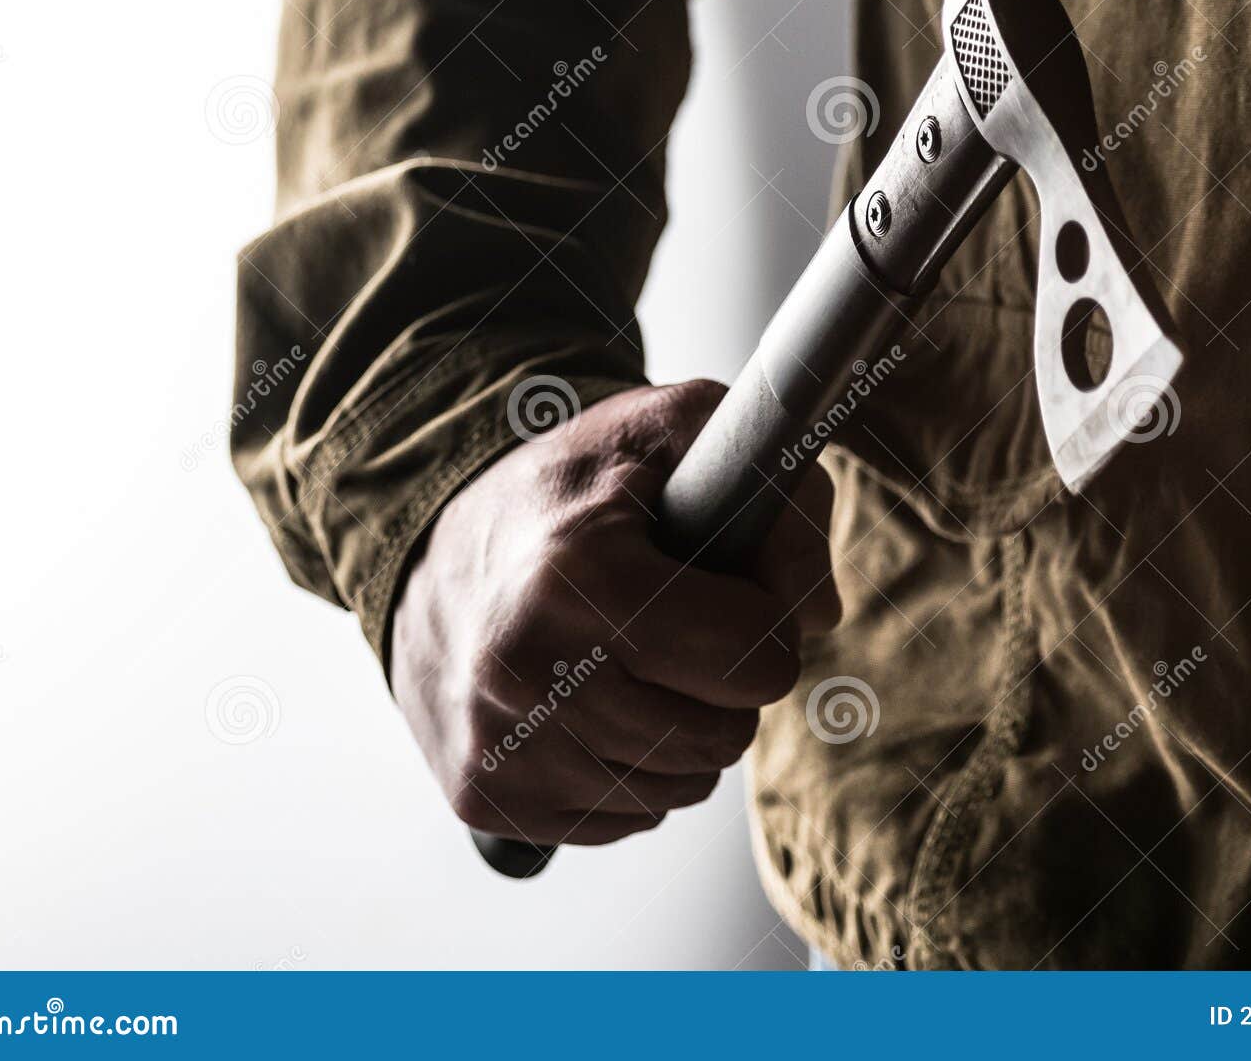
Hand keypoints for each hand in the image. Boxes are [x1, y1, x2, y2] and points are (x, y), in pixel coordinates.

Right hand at [389, 379, 838, 846]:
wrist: (431, 549)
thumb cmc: (566, 492)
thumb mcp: (669, 432)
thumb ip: (773, 484)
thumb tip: (818, 609)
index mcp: (578, 574)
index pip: (757, 659)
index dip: (767, 616)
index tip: (729, 585)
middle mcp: (526, 669)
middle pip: (724, 735)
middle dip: (728, 680)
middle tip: (685, 624)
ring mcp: (500, 743)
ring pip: (681, 789)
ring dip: (684, 730)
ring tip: (638, 660)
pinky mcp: (485, 795)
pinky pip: (624, 818)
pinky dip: (632, 768)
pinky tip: (596, 703)